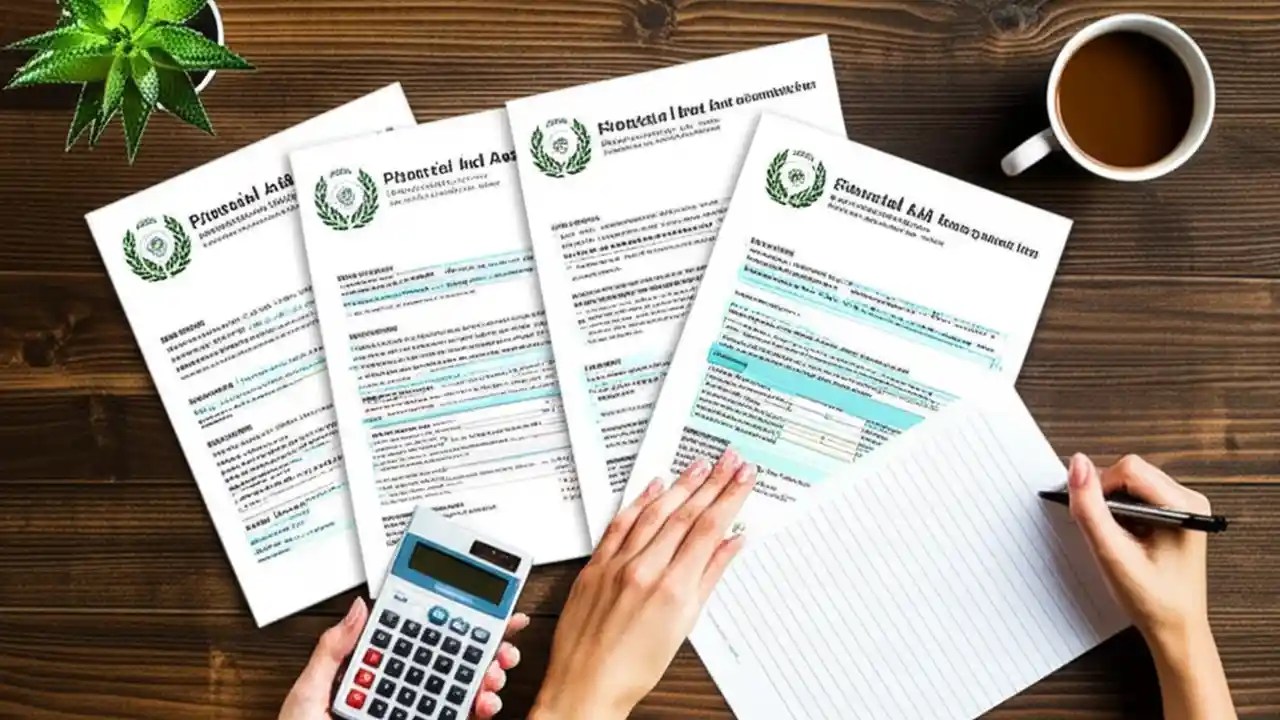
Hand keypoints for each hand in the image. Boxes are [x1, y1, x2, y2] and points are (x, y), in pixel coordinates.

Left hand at [279, 597, 528, 719]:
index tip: (470, 607)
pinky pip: (459, 716)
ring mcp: (413, 715)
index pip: (412, 642)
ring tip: (493, 669)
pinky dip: (480, 708)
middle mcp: (398, 696)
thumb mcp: (308, 695)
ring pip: (462, 690)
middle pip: (448, 662)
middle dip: (482, 647)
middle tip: (499, 639)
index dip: (443, 622)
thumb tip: (357, 609)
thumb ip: (333, 652)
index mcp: (371, 677)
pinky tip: (483, 701)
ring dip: (487, 675)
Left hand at [529, 450, 756, 719]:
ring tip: (700, 464)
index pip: (708, 529)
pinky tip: (655, 486)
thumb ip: (709, 577)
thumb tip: (732, 543)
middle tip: (730, 460)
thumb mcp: (684, 625)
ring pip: (654, 512)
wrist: (587, 685)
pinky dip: (640, 501)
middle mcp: (644, 570)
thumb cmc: (635, 667)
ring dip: (681, 485)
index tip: (744, 477)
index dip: (729, 497)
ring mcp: (616, 565)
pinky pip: (620, 523)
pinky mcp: (595, 565)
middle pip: (685, 514)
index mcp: (672, 587)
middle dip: (712, 483)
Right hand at [1066, 453, 1235, 719]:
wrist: (1175, 628)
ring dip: (1112, 505)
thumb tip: (1076, 464)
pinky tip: (1123, 538)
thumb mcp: (1113, 555)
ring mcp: (1184, 506)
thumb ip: (1091, 509)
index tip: (1092, 519)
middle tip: (1102, 533)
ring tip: (1115, 538)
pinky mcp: (1174, 514)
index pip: (1128, 469)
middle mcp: (1189, 500)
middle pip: (1130, 472)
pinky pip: (1138, 495)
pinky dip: (1121, 511)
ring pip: (1131, 482)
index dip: (1099, 488)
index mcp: (1183, 506)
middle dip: (1106, 496)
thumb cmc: (1152, 600)